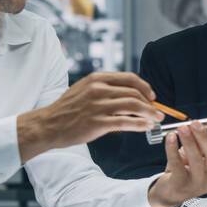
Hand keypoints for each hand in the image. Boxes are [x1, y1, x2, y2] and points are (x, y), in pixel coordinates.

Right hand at [17, 72, 161, 162]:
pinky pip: (126, 122)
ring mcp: (98, 106)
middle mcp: (98, 89)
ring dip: (149, 113)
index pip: (129, 79)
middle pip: (134, 93)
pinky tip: (145, 127)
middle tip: (158, 112)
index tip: (152, 96)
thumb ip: (104, 90)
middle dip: (151, 103)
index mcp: (96, 79)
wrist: (48, 125)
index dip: (145, 87)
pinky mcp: (97, 122)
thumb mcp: (83, 91)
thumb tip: (129, 98)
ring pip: (133, 106)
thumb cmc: (66, 110)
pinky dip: (140, 124)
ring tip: (155, 120)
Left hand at [147, 117, 206, 206]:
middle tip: (195, 123)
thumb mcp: (199, 157)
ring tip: (182, 128)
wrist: (171, 192)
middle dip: (204, 136)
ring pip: (197, 160)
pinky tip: (171, 138)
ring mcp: (198, 185)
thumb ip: (203, 143)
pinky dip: (173, 149)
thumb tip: (203, 124)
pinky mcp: (181, 185)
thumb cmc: (186, 172)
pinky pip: (177, 164)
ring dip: (189, 141)